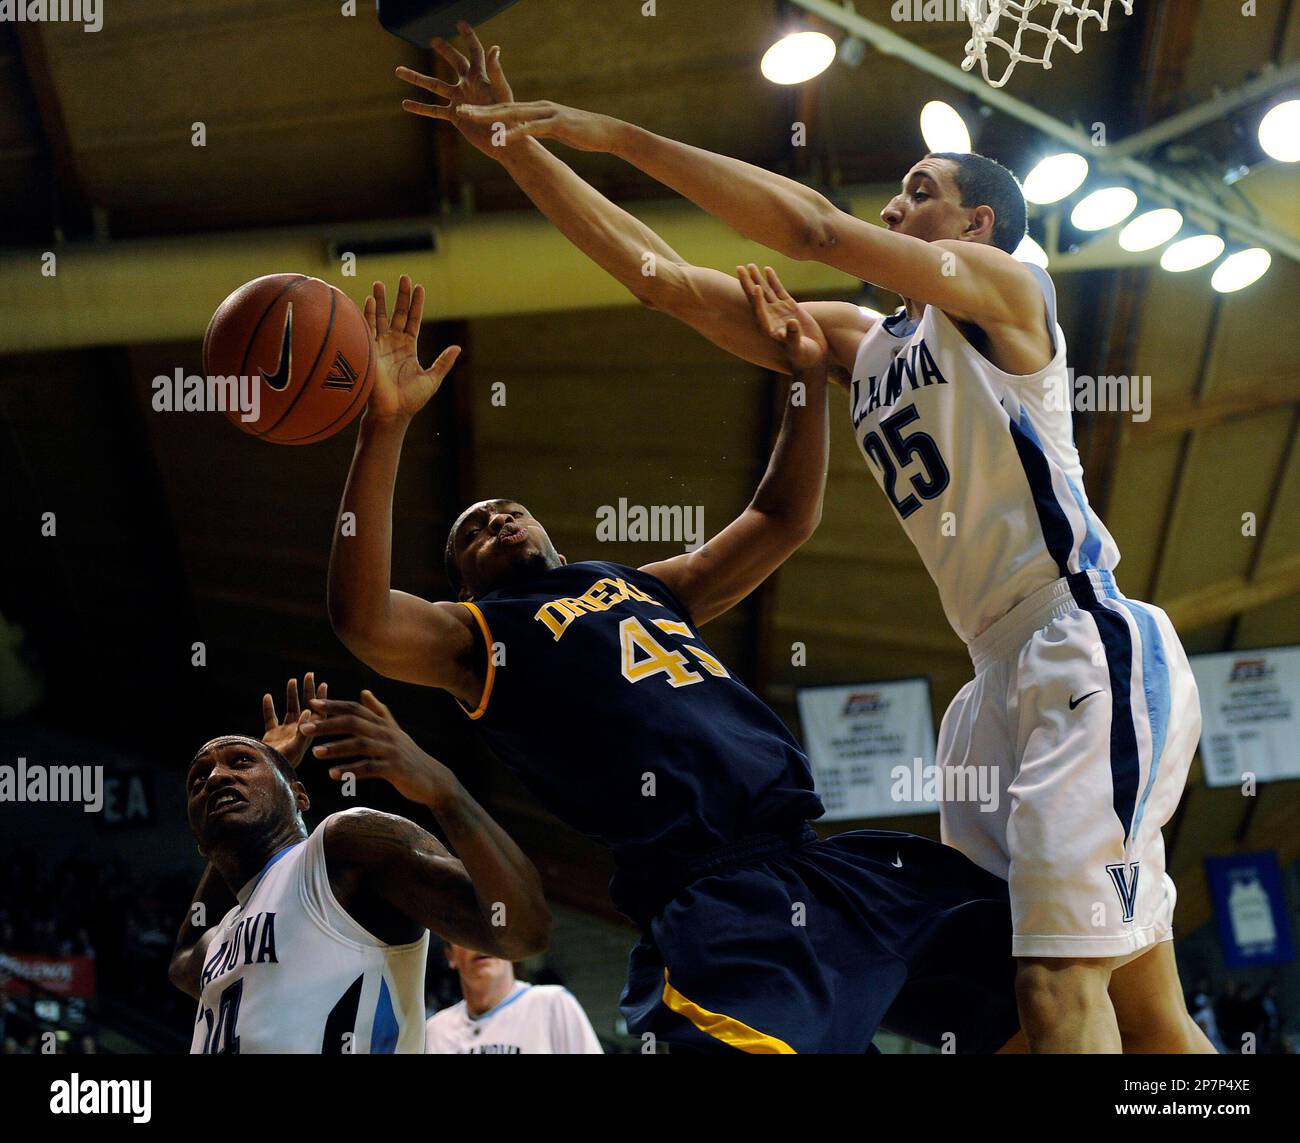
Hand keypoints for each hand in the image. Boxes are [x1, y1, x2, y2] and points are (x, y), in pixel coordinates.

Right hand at [262, 672, 326, 768]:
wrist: (264, 775)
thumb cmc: (283, 764)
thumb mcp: (296, 746)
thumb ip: (303, 730)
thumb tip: (309, 711)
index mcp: (308, 734)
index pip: (319, 712)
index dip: (322, 699)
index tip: (324, 684)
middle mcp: (298, 732)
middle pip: (305, 706)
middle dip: (308, 691)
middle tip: (310, 675)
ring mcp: (285, 733)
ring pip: (289, 710)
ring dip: (291, 695)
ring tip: (292, 680)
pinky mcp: (271, 736)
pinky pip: (270, 719)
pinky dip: (269, 708)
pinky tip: (268, 696)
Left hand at [302, 691, 458, 806]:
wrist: (433, 779)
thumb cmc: (409, 756)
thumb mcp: (394, 731)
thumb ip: (378, 711)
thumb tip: (364, 692)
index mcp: (383, 724)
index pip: (355, 709)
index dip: (334, 705)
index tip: (312, 703)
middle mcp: (386, 733)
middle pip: (354, 723)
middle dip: (328, 724)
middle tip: (305, 727)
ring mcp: (390, 750)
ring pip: (360, 744)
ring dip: (336, 748)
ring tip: (315, 753)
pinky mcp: (394, 769)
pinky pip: (368, 768)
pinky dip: (350, 771)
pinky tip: (333, 775)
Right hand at [363, 275, 460, 423]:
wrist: (392, 412)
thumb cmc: (411, 400)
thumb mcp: (432, 379)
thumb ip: (443, 362)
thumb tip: (457, 348)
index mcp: (408, 347)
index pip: (413, 320)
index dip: (417, 304)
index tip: (420, 287)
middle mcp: (393, 343)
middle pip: (398, 313)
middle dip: (400, 296)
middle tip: (404, 277)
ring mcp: (380, 345)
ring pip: (380, 317)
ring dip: (379, 300)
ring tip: (379, 284)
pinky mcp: (368, 351)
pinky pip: (366, 328)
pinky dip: (366, 314)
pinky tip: (367, 301)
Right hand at [397, 22, 516, 159]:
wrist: (504, 142)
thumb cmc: (509, 119)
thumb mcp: (501, 94)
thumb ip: (496, 72)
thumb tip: (494, 48)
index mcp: (481, 77)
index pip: (475, 52)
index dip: (469, 37)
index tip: (460, 24)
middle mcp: (468, 86)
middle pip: (454, 63)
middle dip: (445, 50)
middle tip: (433, 40)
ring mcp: (460, 100)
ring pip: (435, 85)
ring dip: (417, 78)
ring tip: (398, 70)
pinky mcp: (455, 117)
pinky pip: (434, 111)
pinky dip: (420, 108)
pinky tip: (405, 104)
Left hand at [454, 99, 620, 152]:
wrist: (607, 132)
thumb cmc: (582, 133)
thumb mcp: (555, 131)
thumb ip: (538, 130)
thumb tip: (525, 135)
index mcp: (537, 109)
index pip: (506, 108)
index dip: (485, 109)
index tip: (466, 111)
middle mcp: (539, 106)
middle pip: (504, 107)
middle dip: (481, 109)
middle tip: (459, 110)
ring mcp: (548, 113)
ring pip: (515, 114)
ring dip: (493, 116)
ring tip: (474, 119)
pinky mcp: (558, 124)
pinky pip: (535, 128)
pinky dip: (518, 131)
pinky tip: (504, 135)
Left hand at [738, 264, 827, 372]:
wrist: (813, 355)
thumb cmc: (803, 356)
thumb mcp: (798, 348)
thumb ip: (792, 336)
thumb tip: (791, 322)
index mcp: (768, 328)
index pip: (759, 310)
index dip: (757, 299)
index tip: (756, 288)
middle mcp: (770, 317)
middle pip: (756, 297)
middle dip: (748, 283)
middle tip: (739, 268)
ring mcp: (779, 311)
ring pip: (766, 291)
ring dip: (758, 278)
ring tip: (750, 265)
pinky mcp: (790, 307)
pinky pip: (779, 290)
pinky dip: (773, 280)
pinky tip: (767, 270)